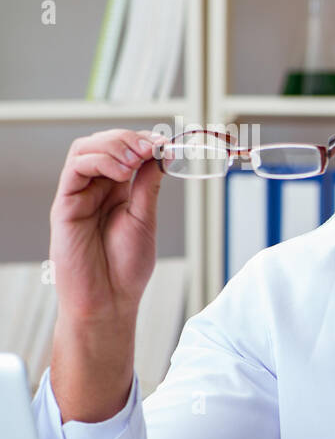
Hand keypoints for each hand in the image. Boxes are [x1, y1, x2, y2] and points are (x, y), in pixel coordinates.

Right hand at [49, 127, 166, 325]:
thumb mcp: (145, 219)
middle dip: (129, 139)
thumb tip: (158, 155)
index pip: (124, 151)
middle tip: (152, 147)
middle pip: (103, 143)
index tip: (165, 143)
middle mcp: (96, 188)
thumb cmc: (126, 267)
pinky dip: (99, 161)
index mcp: (118, 191)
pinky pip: (75, 170)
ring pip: (85, 149)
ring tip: (137, 158)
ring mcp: (78, 195)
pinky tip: (122, 171)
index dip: (143, 142)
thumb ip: (147, 186)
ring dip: (113, 145)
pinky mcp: (65, 205)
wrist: (109, 299)